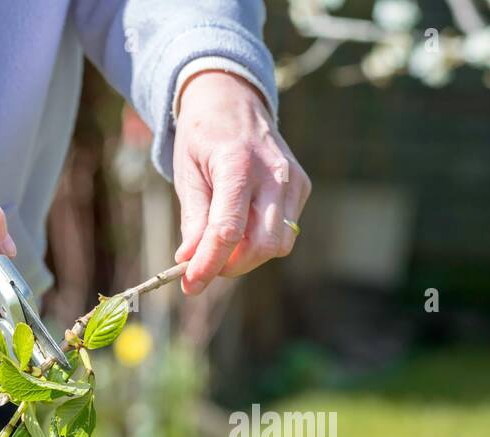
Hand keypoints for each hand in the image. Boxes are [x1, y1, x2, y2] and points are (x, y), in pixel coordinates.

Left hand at [172, 71, 310, 295]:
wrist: (232, 99)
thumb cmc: (203, 137)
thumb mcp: (187, 173)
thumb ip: (194, 219)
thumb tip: (191, 261)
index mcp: (238, 163)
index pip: (228, 230)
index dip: (208, 263)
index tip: (190, 285)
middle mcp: (274, 172)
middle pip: (261, 245)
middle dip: (231, 265)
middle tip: (205, 265)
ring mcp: (294, 180)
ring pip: (279, 244)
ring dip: (248, 257)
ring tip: (222, 246)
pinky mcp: (302, 186)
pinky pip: (285, 231)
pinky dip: (261, 240)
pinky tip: (243, 226)